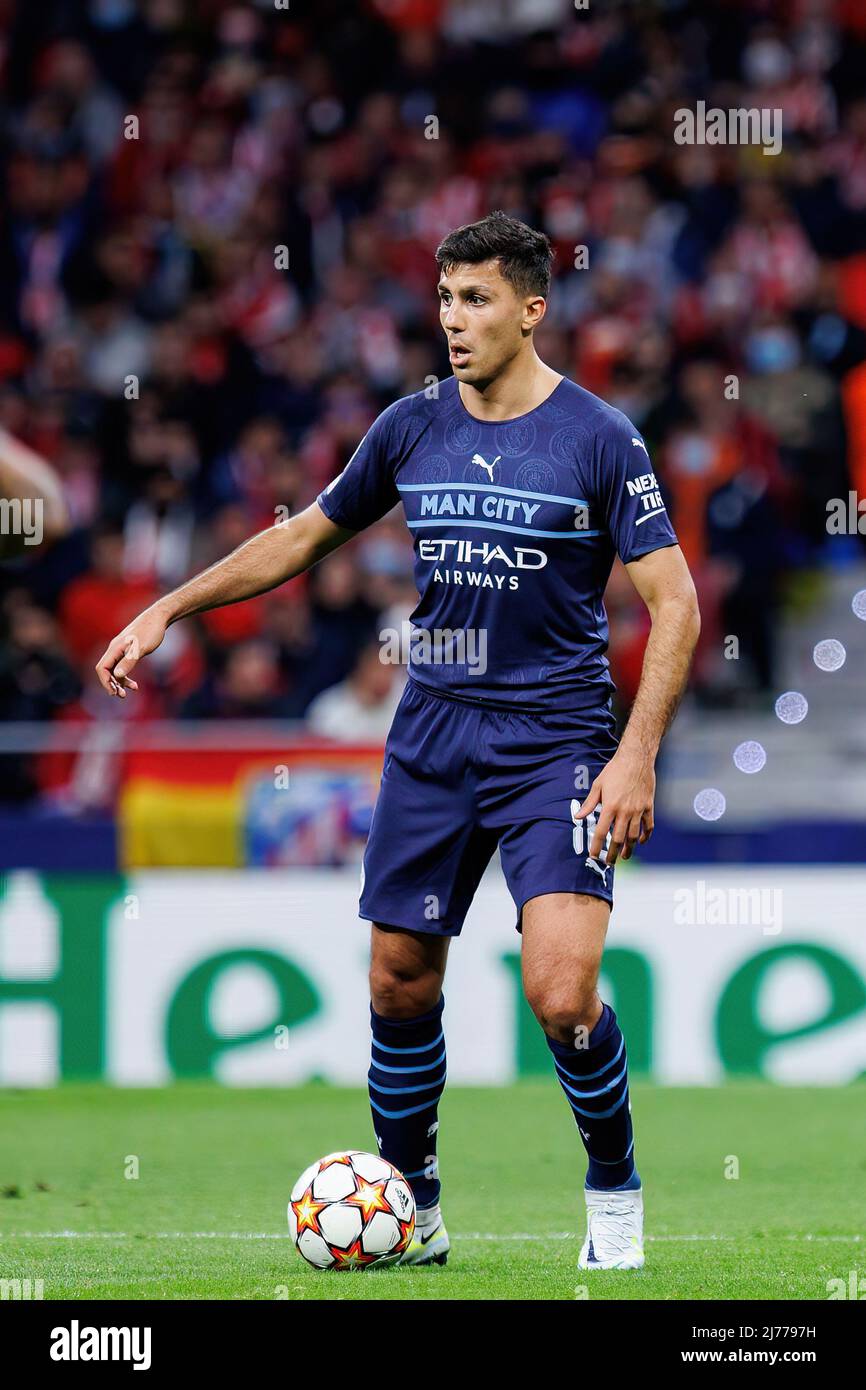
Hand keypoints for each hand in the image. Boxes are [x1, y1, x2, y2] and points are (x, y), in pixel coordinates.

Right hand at [95, 605, 167, 697]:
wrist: (159, 617)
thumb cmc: (151, 631)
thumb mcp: (140, 649)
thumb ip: (128, 662)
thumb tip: (116, 676)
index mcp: (115, 648)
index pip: (102, 668)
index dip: (106, 682)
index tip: (115, 692)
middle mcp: (114, 648)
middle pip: (106, 670)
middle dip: (112, 684)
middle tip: (123, 695)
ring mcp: (120, 649)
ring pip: (114, 669)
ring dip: (120, 681)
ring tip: (133, 689)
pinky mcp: (128, 649)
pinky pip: (121, 665)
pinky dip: (126, 675)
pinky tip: (135, 683)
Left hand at [575, 748, 655, 865]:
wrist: (636, 758)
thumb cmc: (615, 770)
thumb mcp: (598, 785)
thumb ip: (589, 803)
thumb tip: (578, 816)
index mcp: (610, 806)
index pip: (601, 832)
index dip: (597, 846)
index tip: (594, 855)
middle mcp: (625, 811)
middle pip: (618, 838)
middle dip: (613, 853)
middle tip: (609, 862)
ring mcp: (639, 810)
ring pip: (634, 835)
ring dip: (629, 849)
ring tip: (624, 856)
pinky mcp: (649, 806)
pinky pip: (649, 826)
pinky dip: (645, 836)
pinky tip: (640, 842)